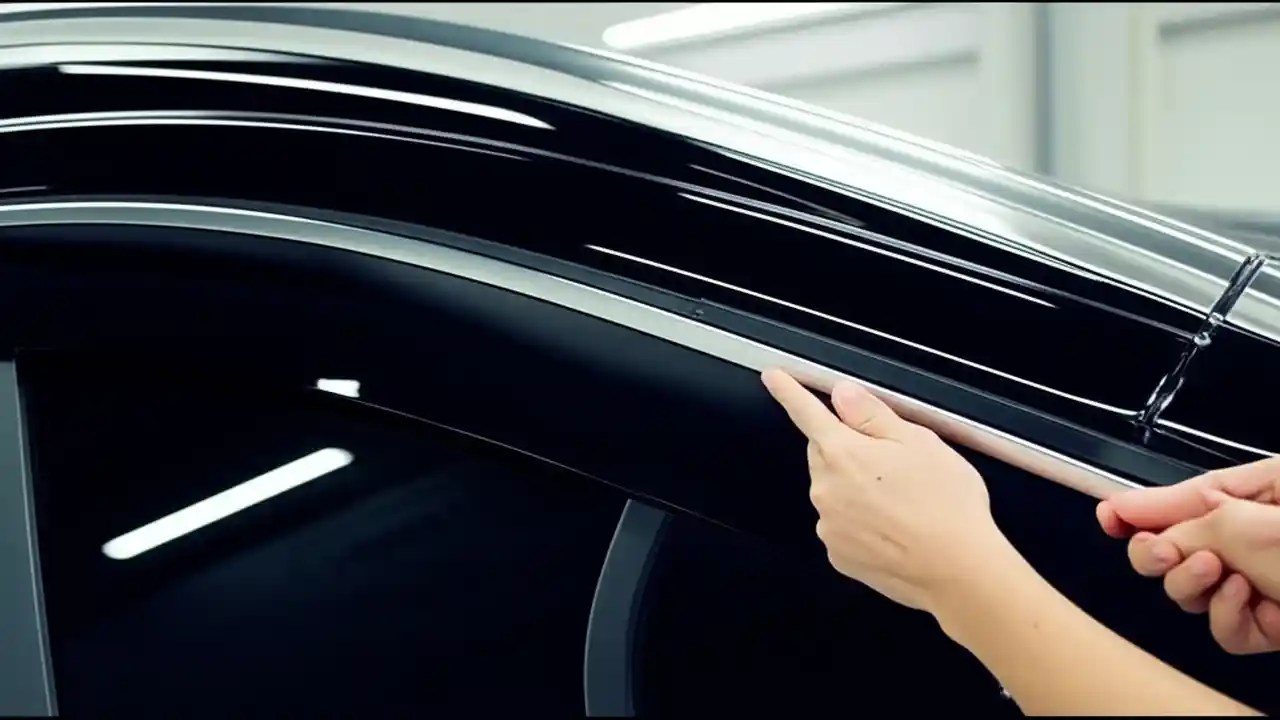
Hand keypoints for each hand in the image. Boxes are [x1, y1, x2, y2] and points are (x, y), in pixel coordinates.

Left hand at [761, 368, 1008, 612]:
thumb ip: (872, 415)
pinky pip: (842, 526)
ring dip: (857, 489)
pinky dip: (861, 522)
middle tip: (893, 462)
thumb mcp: (918, 441)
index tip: (774, 377)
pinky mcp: (839, 554)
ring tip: (902, 502)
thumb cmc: (945, 506)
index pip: (806, 412)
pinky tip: (894, 527)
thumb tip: (843, 395)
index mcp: (843, 453)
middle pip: (825, 454)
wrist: (958, 572)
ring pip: (834, 491)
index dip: (788, 390)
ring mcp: (829, 525)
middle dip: (849, 450)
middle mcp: (826, 489)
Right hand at [1097, 458, 1279, 653]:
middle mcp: (1258, 534)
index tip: (1107, 517)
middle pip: (1179, 545)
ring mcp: (1264, 580)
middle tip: (1162, 553)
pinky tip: (1244, 599)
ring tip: (1215, 572)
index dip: (1141, 507)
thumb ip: (1181, 525)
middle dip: (1162, 553)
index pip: (1186, 495)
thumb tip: (1131, 518)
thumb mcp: (1238, 524)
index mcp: (1262, 490)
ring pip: (1195, 590)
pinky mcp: (1273, 624)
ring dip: (1193, 585)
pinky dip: (1225, 617)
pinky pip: (1224, 628)